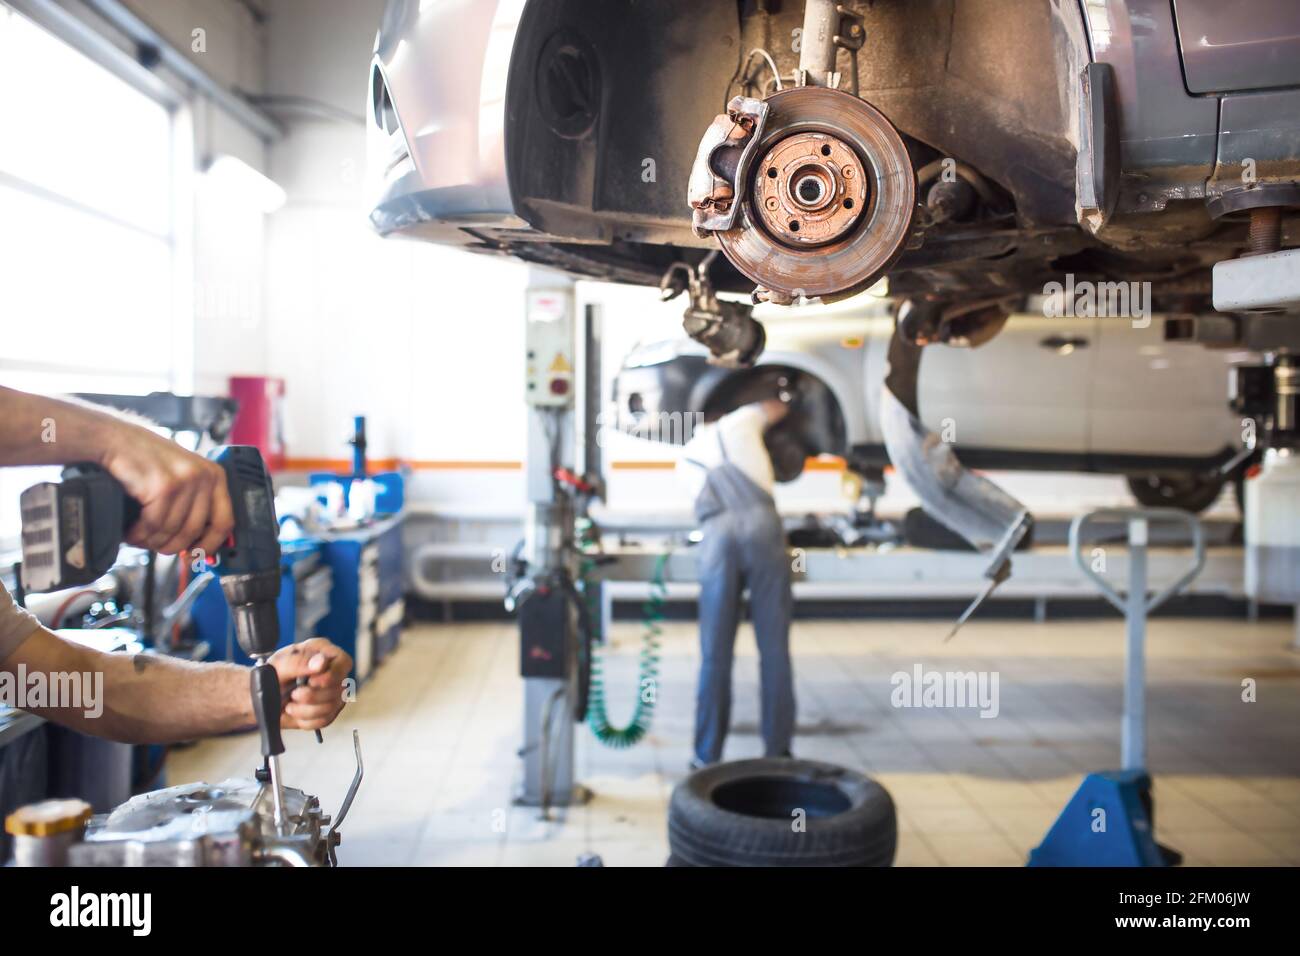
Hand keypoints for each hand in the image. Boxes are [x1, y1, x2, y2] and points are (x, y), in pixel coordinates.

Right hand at [99, 422, 233, 555]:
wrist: (115, 440)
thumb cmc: (146, 460)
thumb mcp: (181, 476)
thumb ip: (193, 503)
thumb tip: (197, 545)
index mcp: (215, 476)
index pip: (225, 522)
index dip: (209, 546)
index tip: (195, 557)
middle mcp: (205, 477)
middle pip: (195, 531)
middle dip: (172, 546)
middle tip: (155, 546)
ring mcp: (186, 480)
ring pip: (173, 531)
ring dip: (151, 541)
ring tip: (139, 537)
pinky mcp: (164, 486)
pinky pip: (154, 525)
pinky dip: (140, 534)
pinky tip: (132, 531)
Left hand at [269, 638, 352, 730]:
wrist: (260, 698)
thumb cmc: (269, 675)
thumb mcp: (278, 665)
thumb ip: (298, 662)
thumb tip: (321, 663)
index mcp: (322, 652)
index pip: (343, 662)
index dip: (332, 675)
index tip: (311, 682)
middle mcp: (332, 671)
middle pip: (339, 688)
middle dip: (313, 696)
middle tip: (294, 694)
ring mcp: (333, 693)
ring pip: (332, 706)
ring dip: (306, 710)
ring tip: (291, 705)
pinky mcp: (328, 711)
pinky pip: (325, 720)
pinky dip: (306, 720)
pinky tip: (296, 713)